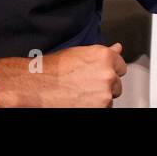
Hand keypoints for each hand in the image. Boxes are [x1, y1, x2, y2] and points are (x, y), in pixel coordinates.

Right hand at [0, 43, 126, 107]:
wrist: (35, 86)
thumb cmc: (51, 69)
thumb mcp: (78, 54)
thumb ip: (101, 53)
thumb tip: (117, 48)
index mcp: (104, 56)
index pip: (121, 65)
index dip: (109, 69)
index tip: (98, 73)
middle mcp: (108, 73)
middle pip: (116, 83)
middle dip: (104, 84)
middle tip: (84, 83)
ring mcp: (105, 93)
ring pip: (110, 97)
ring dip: (99, 96)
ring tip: (79, 92)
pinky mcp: (100, 107)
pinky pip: (103, 107)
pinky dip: (93, 106)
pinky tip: (78, 100)